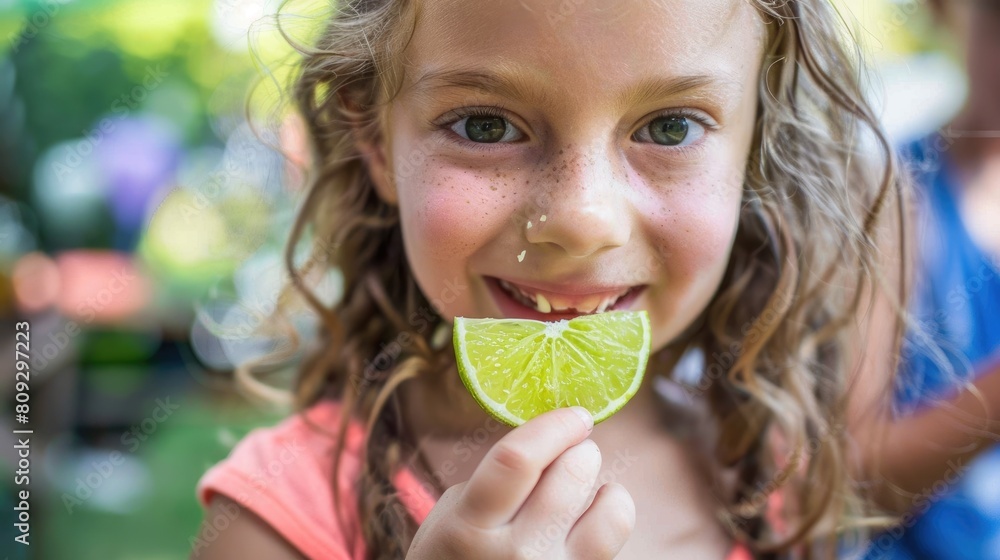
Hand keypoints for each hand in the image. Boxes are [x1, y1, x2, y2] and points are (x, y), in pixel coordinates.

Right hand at [406, 407, 634, 559]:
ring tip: (593, 485)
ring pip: (609, 519)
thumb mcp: (455, 514)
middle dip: (581, 451)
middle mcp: (514, 557)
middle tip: (578, 449)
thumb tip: (552, 442)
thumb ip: (498, 479)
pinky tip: (594, 518)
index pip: (518, 460)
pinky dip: (610, 520)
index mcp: (470, 527)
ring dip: (606, 488)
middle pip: (570, 479)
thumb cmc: (456, 556)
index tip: (575, 415)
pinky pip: (611, 546)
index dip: (554, 427)